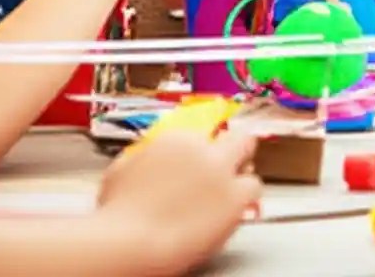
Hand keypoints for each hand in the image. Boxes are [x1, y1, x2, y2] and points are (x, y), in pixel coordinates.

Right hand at [98, 131, 260, 274]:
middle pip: (236, 138)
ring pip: (249, 164)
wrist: (131, 241)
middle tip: (232, 163)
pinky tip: (238, 208)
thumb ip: (144, 159)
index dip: (204, 149)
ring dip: (242, 176)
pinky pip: (255, 189)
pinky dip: (248, 198)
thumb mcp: (123, 170)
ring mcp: (220, 171)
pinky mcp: (235, 197)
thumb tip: (149, 161)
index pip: (203, 133)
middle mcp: (201, 150)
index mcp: (175, 139)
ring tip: (231, 192)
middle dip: (235, 150)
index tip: (201, 159)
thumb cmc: (119, 214)